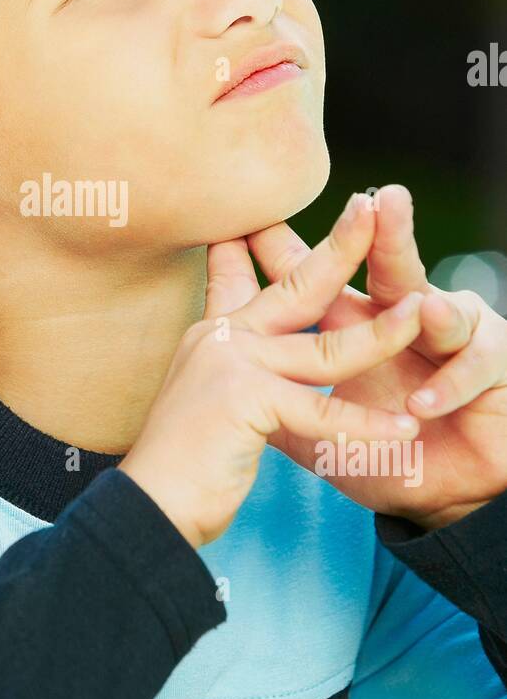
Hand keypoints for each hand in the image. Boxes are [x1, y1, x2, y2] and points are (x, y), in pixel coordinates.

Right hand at [121, 195, 422, 548]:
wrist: (150, 502)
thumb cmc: (180, 458)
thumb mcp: (201, 391)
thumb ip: (222, 356)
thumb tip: (225, 326)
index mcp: (214, 333)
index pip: (239, 273)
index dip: (263, 240)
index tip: (279, 208)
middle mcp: (223, 337)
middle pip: (297, 286)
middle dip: (341, 246)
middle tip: (370, 208)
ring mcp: (233, 364)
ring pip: (324, 348)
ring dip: (379, 335)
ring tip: (420, 316)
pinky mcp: (246, 400)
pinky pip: (320, 412)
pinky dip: (365, 424)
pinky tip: (402, 427)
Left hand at [247, 185, 506, 529]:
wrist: (451, 495)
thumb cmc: (389, 454)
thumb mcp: (322, 430)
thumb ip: (280, 398)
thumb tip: (218, 389)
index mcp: (359, 325)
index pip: (321, 279)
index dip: (291, 250)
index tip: (255, 219)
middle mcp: (408, 319)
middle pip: (389, 270)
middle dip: (381, 236)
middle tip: (372, 202)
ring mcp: (455, 340)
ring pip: (447, 309)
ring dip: (428, 313)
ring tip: (422, 310)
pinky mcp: (494, 370)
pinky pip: (476, 366)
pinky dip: (451, 384)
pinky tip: (425, 401)